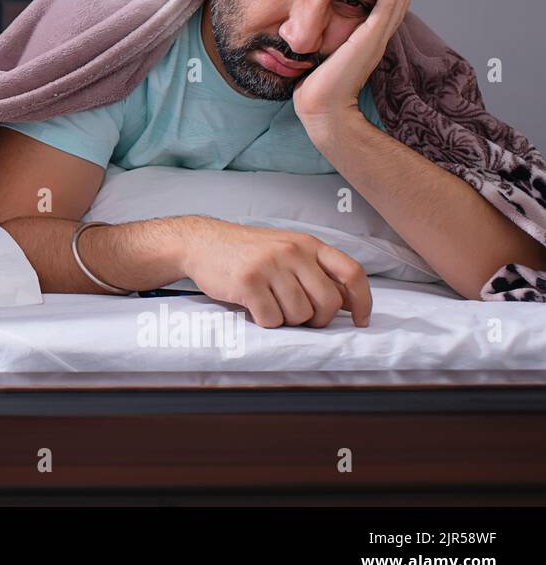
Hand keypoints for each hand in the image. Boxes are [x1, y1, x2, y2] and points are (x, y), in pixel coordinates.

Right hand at [181, 218, 371, 327]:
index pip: (352, 273)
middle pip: (329, 303)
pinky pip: (272, 320)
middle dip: (318, 319)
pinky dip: (265, 322)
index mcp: (308, 244)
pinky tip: (254, 307)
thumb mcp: (286, 249)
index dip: (363, 301)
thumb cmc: (248, 252)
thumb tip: (348, 302)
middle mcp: (292, 252)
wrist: (202, 243)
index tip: (360, 320)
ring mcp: (270, 266)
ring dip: (288, 320)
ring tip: (271, 305)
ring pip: (300, 315)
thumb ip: (316, 270)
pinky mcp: (248, 282)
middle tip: (300, 317)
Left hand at [292, 0, 417, 134]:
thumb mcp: (325, 54)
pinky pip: (384, 10)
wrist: (321, 108)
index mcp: (368, 41)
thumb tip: (312, 28)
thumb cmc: (317, 86)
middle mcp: (377, 38)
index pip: (387, 7)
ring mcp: (375, 40)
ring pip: (397, 0)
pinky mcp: (368, 41)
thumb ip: (327, 39)